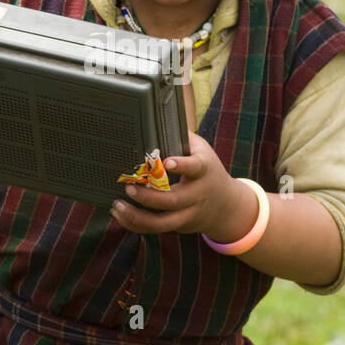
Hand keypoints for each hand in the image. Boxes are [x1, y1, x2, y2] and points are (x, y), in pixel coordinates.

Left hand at [110, 130, 253, 238]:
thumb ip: (183, 137)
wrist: (227, 206)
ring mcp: (188, 214)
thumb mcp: (203, 151)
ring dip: (137, 216)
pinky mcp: (179, 226)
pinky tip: (120, 214)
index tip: (166, 161)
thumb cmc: (208, 171)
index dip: (182, 165)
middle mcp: (196, 195)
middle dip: (148, 196)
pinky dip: (136, 224)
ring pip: (162, 223)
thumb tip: (159, 115)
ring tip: (117, 206)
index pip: (195, 167)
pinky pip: (155, 229)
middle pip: (172, 200)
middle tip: (129, 186)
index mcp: (204, 171)